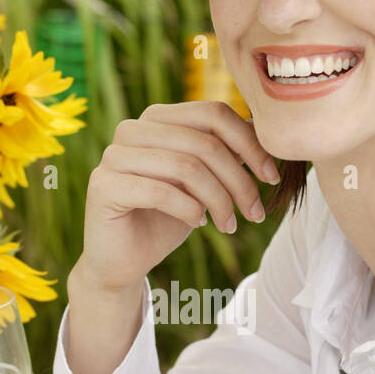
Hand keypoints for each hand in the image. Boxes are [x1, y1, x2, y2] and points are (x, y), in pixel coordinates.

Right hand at [80, 101, 279, 292]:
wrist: (124, 260)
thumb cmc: (167, 218)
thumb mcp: (205, 182)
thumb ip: (225, 152)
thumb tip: (264, 130)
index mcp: (157, 118)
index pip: (213, 113)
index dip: (250, 144)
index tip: (271, 177)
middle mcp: (132, 129)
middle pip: (203, 142)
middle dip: (238, 180)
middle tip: (255, 212)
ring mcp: (114, 155)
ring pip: (186, 167)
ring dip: (219, 200)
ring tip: (229, 224)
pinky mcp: (103, 186)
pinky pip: (160, 191)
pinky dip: (189, 210)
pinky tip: (198, 223)